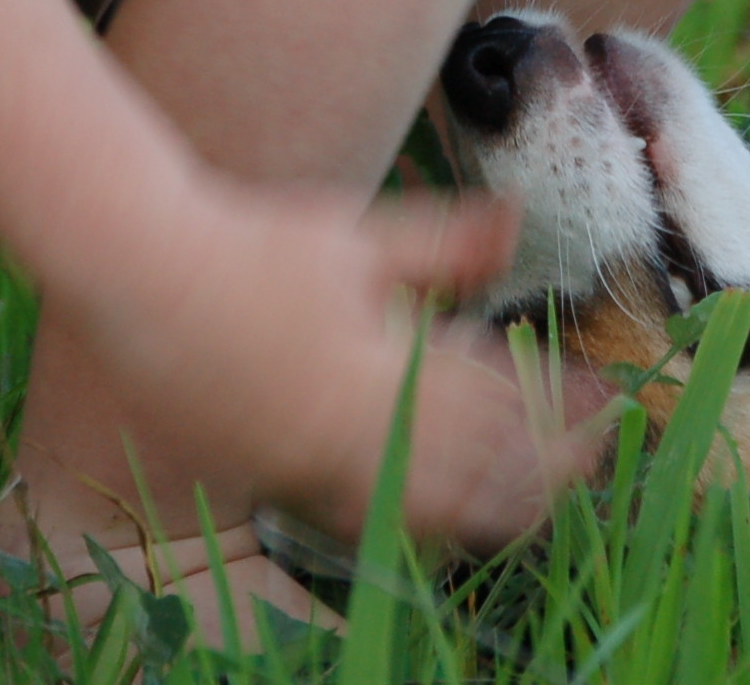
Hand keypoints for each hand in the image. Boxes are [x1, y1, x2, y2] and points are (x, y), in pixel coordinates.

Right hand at [61, 183, 606, 550]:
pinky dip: (419, 521)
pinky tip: (447, 511)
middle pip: (474, 474)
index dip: (558, 408)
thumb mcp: (359, 235)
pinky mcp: (276, 482)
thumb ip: (445, 244)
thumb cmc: (256, 246)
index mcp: (383, 369)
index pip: (496, 406)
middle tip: (594, 453)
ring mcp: (311, 467)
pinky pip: (364, 522)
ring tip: (540, 490)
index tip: (605, 400)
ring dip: (493, 502)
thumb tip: (517, 226)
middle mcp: (353, 432)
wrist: (144, 279)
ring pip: (425, 512)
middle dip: (544, 467)